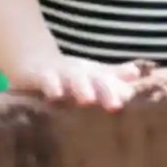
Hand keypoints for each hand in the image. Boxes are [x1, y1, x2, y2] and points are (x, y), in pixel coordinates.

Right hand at [9, 55, 142, 111]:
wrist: (31, 60)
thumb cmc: (68, 75)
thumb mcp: (92, 74)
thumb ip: (113, 76)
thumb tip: (136, 74)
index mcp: (93, 74)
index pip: (110, 81)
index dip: (119, 89)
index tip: (130, 98)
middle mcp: (80, 72)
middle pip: (95, 79)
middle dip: (105, 90)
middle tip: (115, 105)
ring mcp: (60, 72)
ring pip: (73, 78)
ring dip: (81, 87)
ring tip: (88, 99)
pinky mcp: (40, 75)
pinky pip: (46, 80)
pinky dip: (51, 86)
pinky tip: (56, 95)